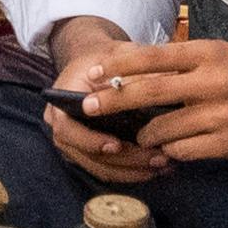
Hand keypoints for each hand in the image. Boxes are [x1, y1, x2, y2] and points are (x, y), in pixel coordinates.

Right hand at [44, 36, 167, 183]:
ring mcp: (74, 143)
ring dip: (131, 171)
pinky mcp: (89, 153)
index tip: (116, 145)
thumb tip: (167, 82)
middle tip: (157, 160)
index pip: (66, 128)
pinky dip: (130, 172)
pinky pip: (106, 169)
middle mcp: (62, 127)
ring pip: (99, 167)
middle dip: (123, 162)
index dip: (89, 140)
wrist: (95, 64)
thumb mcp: (119, 55)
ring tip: (164, 166)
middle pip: (85, 155)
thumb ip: (135, 69)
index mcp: (60, 102)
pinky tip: (157, 168)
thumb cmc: (107, 58)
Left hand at [101, 38, 227, 167]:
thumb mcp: (213, 55)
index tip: (93, 73)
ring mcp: (222, 115)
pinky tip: (172, 144)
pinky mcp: (227, 144)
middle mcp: (215, 82)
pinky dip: (169, 148)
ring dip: (145, 134)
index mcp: (209, 54)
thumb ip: (176, 64)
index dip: (121, 66)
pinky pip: (181, 150)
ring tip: (143, 133)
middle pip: (153, 93)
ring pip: (163, 130)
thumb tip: (123, 74)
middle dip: (115, 101)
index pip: (156, 57)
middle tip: (88, 107)